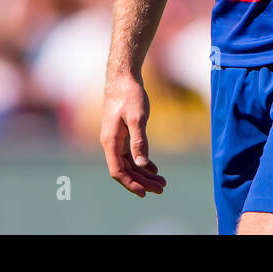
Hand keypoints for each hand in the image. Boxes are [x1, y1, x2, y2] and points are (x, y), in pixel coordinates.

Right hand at [100, 72, 165, 197]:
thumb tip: (142, 164)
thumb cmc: (129, 95)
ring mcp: (116, 139)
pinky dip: (142, 163)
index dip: (131, 184)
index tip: (145, 193)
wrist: (123, 77)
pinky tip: (154, 168)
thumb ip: (139, 141)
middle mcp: (111, 143)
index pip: (118, 171)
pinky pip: (131, 154)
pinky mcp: (122, 134)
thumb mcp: (137, 118)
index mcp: (110, 141)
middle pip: (125, 170)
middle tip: (161, 188)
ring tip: (162, 182)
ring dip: (144, 174)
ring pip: (129, 163)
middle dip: (142, 182)